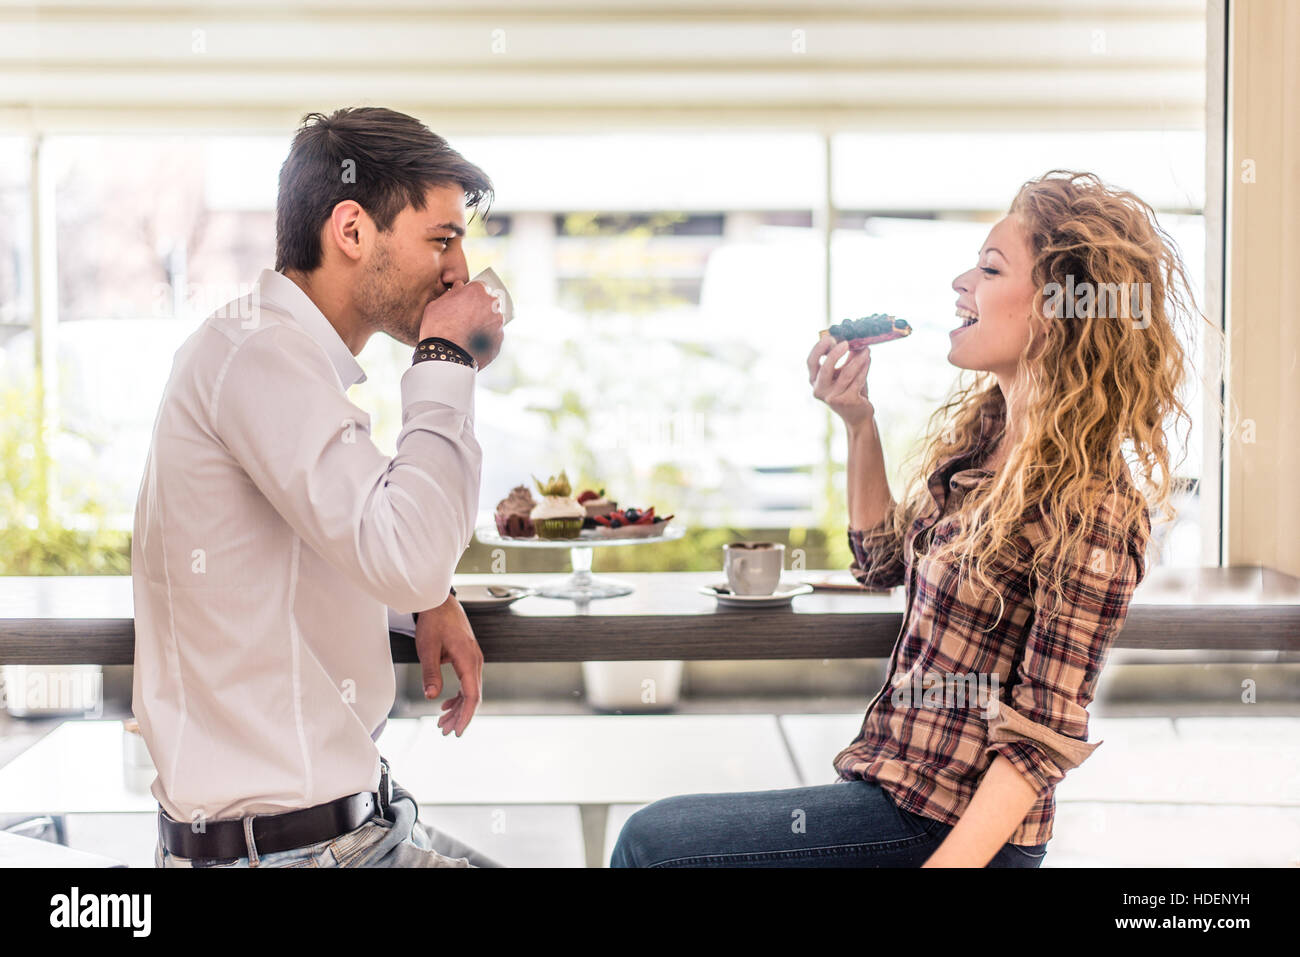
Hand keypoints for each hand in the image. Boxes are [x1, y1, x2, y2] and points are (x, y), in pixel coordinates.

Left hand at [413, 593, 482, 736]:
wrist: (439, 603)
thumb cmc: (434, 622)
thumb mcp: (428, 649)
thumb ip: (431, 673)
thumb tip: (432, 696)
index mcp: (468, 659)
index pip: (472, 695)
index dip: (465, 716)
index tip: (457, 731)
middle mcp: (475, 660)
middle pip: (472, 696)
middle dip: (460, 716)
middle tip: (445, 731)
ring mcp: (473, 659)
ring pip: (470, 690)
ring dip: (458, 707)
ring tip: (443, 722)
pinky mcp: (468, 657)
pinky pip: (467, 682)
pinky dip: (458, 695)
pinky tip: (446, 703)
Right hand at [418, 279, 504, 369]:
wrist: (446, 356)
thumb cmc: (438, 327)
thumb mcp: (437, 304)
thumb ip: (452, 293)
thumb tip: (460, 286)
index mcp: (478, 290)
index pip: (479, 288)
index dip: (470, 296)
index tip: (463, 304)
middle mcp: (493, 304)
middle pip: (488, 302)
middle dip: (480, 308)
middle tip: (465, 320)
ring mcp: (498, 322)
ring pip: (492, 319)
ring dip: (484, 323)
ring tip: (468, 334)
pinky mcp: (499, 340)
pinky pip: (493, 335)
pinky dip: (485, 338)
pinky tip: (473, 343)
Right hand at [807, 333, 873, 429]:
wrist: (857, 415)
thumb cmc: (849, 390)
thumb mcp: (843, 373)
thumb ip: (846, 357)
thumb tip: (854, 338)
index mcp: (814, 380)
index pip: (811, 362)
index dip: (818, 348)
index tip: (830, 337)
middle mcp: (819, 390)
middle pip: (825, 368)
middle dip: (836, 353)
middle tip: (847, 342)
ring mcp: (832, 397)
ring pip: (846, 374)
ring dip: (857, 359)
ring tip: (866, 349)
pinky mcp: (846, 401)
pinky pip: (857, 380)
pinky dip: (864, 368)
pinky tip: (868, 359)